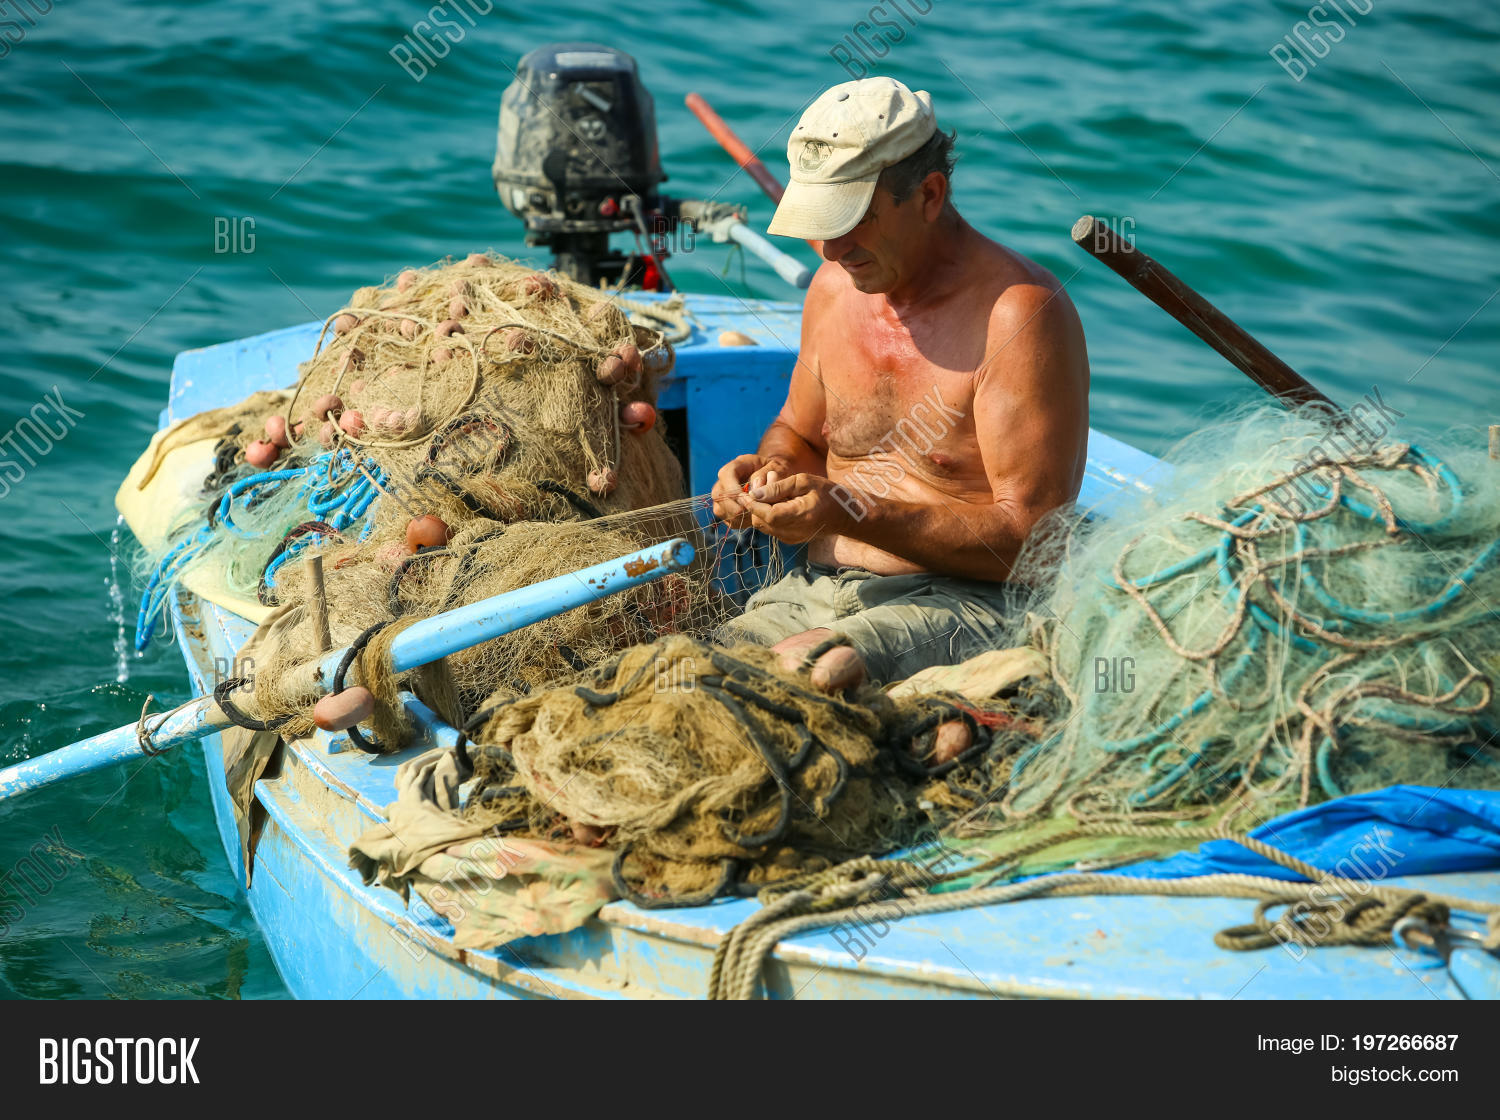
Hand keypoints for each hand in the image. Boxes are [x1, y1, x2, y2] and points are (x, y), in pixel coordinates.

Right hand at [711, 453, 791, 526]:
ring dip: (736, 517)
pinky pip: (726, 519)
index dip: (734, 490)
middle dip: (734, 507)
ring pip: (719, 509)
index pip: (726, 475)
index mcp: (738, 465)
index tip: (748, 500)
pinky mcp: (727, 508)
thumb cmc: (778, 471)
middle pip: (719, 494)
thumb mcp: (777, 467)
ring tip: (753, 517)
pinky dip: (738, 523)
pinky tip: (752, 520)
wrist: (777, 477)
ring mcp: (724, 494)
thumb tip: (754, 490)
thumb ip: (765, 475)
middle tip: (751, 513)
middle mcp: (727, 479)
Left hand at [739, 472, 861, 544]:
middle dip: (756, 504)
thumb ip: (779, 487)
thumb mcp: (805, 482)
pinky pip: (771, 528)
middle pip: (761, 521)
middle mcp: (793, 531)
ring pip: (763, 526)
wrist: (843, 516)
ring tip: (774, 491)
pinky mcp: (789, 539)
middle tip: (763, 485)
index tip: (747, 490)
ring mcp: (791, 538)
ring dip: (761, 509)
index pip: (767, 514)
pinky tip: (780, 503)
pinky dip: (769, 515)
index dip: (753, 503)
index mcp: (799, 515)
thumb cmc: (827, 494)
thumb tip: (755, 493)